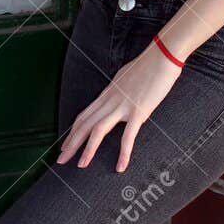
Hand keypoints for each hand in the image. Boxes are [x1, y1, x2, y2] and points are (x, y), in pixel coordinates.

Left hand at [57, 47, 182, 172]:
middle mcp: (110, 100)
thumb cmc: (148, 65)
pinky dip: (123, 154)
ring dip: (87, 149)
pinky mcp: (138, 112)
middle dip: (71, 143)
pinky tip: (120, 167)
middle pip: (84, 124)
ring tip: (80, 165)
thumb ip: (118, 90)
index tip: (65, 145)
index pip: (84, 116)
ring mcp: (123, 106)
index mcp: (107, 93)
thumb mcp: (125, 78)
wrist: (163, 56)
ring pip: (98, 130)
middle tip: (61, 160)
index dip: (72, 132)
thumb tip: (116, 96)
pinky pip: (128, 137)